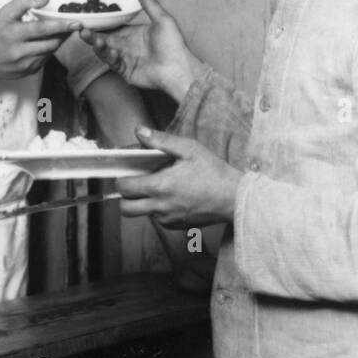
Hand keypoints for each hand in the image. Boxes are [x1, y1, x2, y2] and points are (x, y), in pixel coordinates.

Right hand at [0, 0, 78, 82]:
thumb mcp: (3, 14)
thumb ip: (23, 2)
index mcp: (12, 34)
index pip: (42, 29)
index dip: (61, 25)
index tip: (77, 22)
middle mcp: (19, 51)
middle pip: (51, 42)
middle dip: (65, 33)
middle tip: (76, 24)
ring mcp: (25, 64)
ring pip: (51, 51)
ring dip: (60, 40)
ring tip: (64, 30)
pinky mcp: (30, 71)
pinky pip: (47, 58)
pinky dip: (51, 49)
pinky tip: (50, 41)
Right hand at [81, 0, 199, 100]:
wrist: (179, 68)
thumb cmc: (174, 44)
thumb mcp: (163, 20)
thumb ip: (150, 5)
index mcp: (134, 34)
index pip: (114, 27)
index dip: (101, 24)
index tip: (88, 18)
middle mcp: (128, 46)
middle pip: (105, 39)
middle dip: (92, 35)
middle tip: (81, 30)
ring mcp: (126, 59)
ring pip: (106, 51)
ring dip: (97, 44)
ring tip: (89, 37)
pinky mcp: (126, 71)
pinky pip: (113, 62)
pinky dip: (108, 56)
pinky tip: (105, 49)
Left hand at [117, 126, 241, 228]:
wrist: (234, 198)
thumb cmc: (214, 172)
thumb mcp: (190, 149)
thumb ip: (162, 141)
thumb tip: (139, 131)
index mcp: (160, 186)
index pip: (124, 187)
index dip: (123, 178)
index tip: (130, 172)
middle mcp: (160, 206)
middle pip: (126, 208)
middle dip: (127, 196)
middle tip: (138, 183)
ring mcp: (167, 218)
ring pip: (141, 214)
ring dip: (143, 203)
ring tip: (158, 189)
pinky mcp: (176, 226)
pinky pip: (158, 219)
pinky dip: (160, 209)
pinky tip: (175, 197)